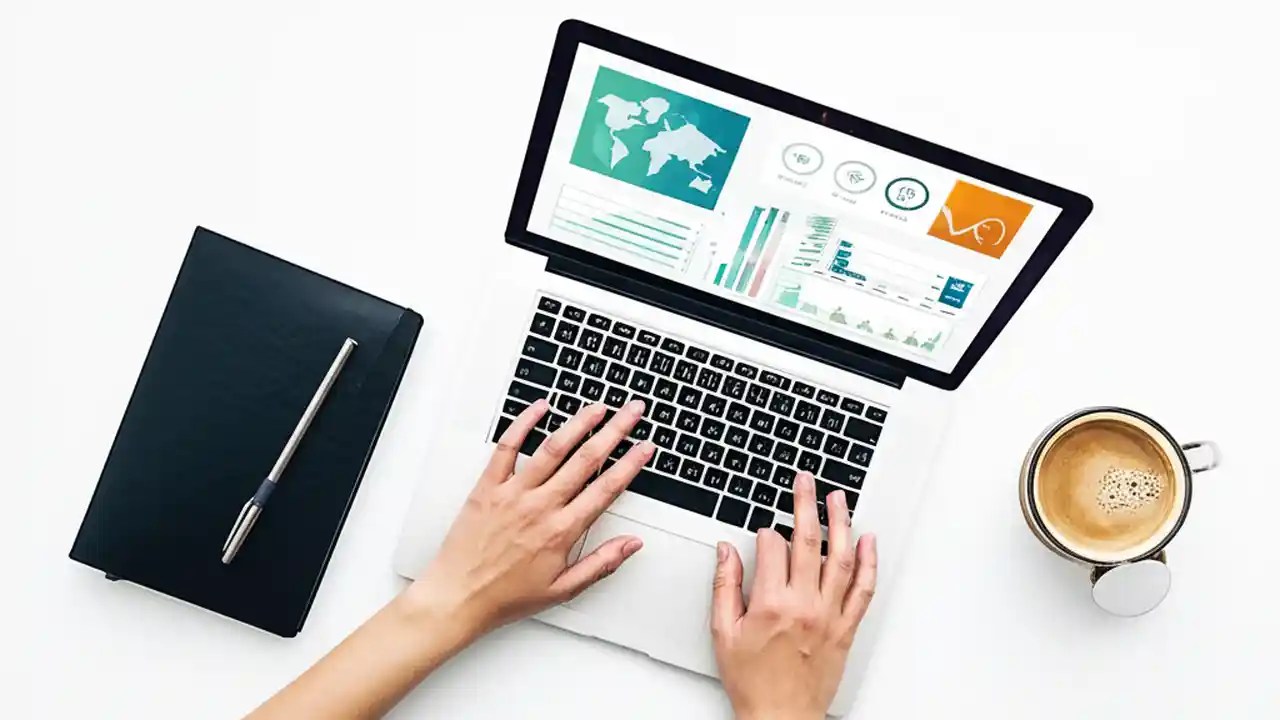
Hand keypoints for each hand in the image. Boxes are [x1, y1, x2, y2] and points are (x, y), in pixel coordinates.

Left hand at [402, 398, 653, 639]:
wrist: (458, 596)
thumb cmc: (506, 596)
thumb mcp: (562, 590)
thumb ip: (601, 564)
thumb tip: (632, 545)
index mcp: (561, 531)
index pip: (606, 489)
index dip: (630, 464)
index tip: (645, 447)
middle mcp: (540, 506)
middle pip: (586, 459)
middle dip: (614, 431)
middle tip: (632, 411)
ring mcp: (513, 493)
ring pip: (553, 448)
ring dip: (579, 423)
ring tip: (597, 407)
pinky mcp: (487, 487)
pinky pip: (507, 447)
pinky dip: (523, 423)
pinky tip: (539, 407)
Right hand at [711, 473, 877, 719]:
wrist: (781, 717)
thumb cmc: (752, 681)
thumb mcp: (724, 633)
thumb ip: (724, 587)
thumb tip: (726, 552)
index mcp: (771, 604)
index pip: (773, 548)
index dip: (766, 533)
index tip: (764, 531)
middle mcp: (804, 605)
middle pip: (809, 542)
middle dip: (806, 505)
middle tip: (806, 482)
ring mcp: (829, 615)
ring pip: (841, 559)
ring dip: (841, 523)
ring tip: (838, 500)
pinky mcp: (846, 628)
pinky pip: (863, 589)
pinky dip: (869, 562)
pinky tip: (869, 541)